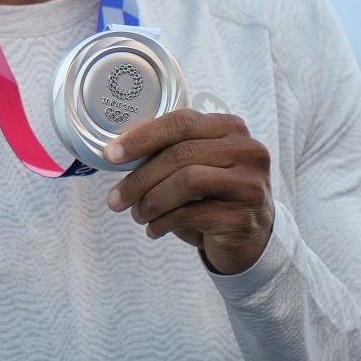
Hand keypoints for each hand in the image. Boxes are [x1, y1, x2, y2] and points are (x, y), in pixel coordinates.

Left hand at [105, 109, 275, 274]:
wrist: (248, 238)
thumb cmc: (211, 196)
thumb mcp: (193, 166)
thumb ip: (166, 152)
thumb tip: (114, 153)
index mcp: (230, 129)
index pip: (181, 122)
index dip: (142, 137)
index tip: (110, 155)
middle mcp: (248, 151)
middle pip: (180, 154)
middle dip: (139, 178)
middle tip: (114, 199)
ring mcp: (250, 184)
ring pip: (186, 182)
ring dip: (150, 202)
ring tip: (138, 216)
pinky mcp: (244, 216)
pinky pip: (191, 214)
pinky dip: (163, 223)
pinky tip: (155, 229)